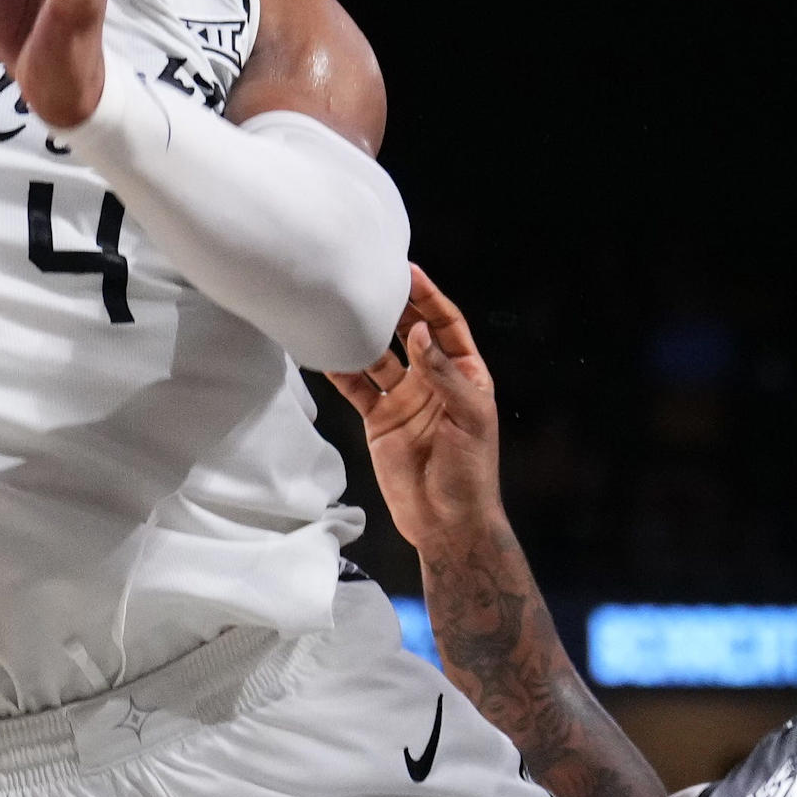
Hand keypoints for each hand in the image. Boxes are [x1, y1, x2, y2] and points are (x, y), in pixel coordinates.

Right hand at [329, 270, 504, 545]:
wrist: (447, 523)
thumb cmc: (471, 472)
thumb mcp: (468, 417)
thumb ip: (443, 373)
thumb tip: (418, 332)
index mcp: (464, 374)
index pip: (446, 325)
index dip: (429, 299)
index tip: (410, 273)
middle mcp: (433, 380)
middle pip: (410, 333)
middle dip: (394, 307)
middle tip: (371, 279)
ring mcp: (404, 398)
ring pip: (379, 357)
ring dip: (363, 336)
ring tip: (343, 308)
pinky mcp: (379, 419)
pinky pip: (358, 388)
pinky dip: (341, 371)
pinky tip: (325, 351)